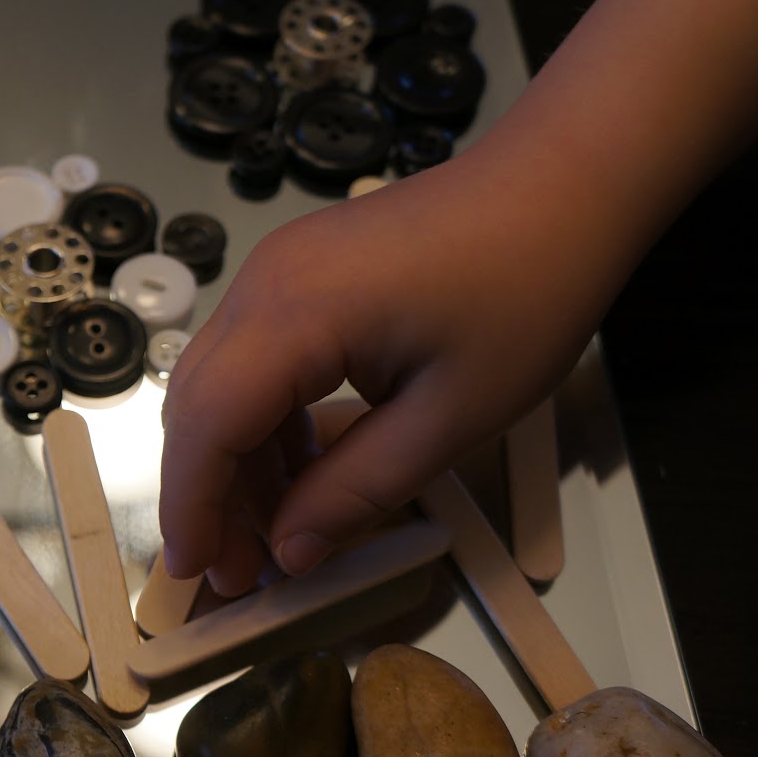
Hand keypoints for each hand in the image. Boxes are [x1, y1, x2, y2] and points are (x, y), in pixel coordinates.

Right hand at [158, 149, 614, 594]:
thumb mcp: (451, 417)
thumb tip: (289, 553)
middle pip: (198, 405)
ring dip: (238, 463)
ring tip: (277, 535)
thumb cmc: (527, 289)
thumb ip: (357, 491)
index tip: (198, 575)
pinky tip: (303, 470)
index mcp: (294, 314)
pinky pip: (255, 358)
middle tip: (240, 574)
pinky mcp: (300, 272)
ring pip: (221, 384)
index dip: (192, 507)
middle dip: (208, 495)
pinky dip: (265, 421)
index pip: (207, 425)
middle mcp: (262, 284)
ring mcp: (276, 272)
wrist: (564, 181)